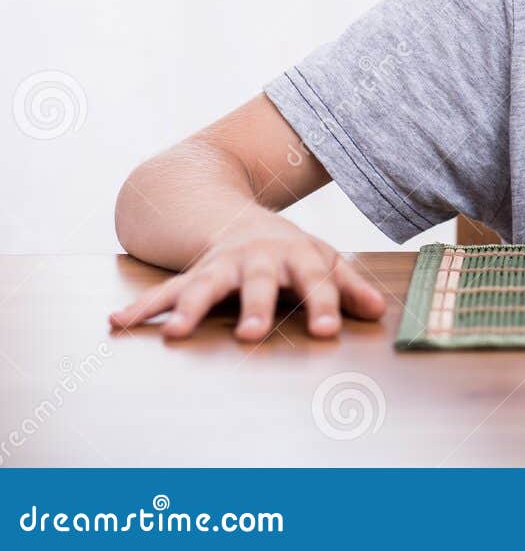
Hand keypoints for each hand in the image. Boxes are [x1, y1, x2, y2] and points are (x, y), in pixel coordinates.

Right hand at [109, 212, 386, 340]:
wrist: (237, 215)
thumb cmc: (290, 251)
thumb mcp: (325, 260)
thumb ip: (351, 287)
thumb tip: (379, 312)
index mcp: (296, 255)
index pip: (316, 279)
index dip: (325, 303)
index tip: (328, 330)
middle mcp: (256, 259)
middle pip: (258, 282)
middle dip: (255, 307)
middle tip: (251, 334)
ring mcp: (220, 266)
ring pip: (204, 287)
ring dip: (190, 310)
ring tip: (178, 335)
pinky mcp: (191, 276)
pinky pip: (163, 293)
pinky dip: (141, 308)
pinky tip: (118, 324)